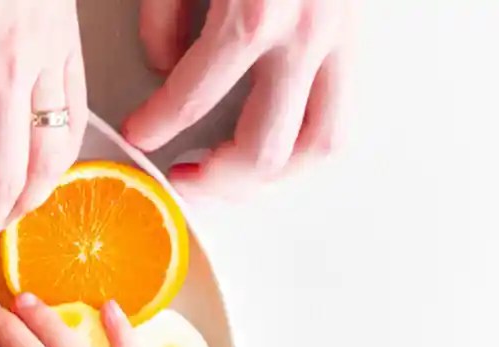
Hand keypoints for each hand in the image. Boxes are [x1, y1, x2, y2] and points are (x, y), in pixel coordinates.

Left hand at [125, 0, 350, 197]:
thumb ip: (163, 16)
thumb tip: (163, 66)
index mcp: (254, 13)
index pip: (192, 102)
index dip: (154, 127)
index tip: (136, 134)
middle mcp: (306, 33)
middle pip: (264, 149)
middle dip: (215, 179)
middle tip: (181, 175)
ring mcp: (344, 36)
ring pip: (321, 144)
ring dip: (273, 174)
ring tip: (230, 173)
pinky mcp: (362, 34)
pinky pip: (344, 111)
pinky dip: (305, 143)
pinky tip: (270, 139)